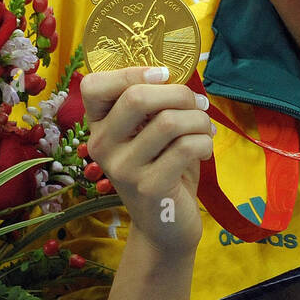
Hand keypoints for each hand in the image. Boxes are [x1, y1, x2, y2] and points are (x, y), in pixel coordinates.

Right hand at [81, 66, 213, 257]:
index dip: (131, 72)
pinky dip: (205, 141)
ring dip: (199, 120)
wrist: (166, 227)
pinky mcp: (149, 187)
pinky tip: (205, 149)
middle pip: (137, 97)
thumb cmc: (162, 169)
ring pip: (169, 121)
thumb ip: (154, 106)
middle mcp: (102, 146)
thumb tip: (177, 73)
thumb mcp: (150, 134)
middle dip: (179, 93)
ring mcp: (123, 169)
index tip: (164, 76)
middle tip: (198, 104)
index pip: (93, 86)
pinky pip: (186, 146)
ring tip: (206, 129)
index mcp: (98, 126)